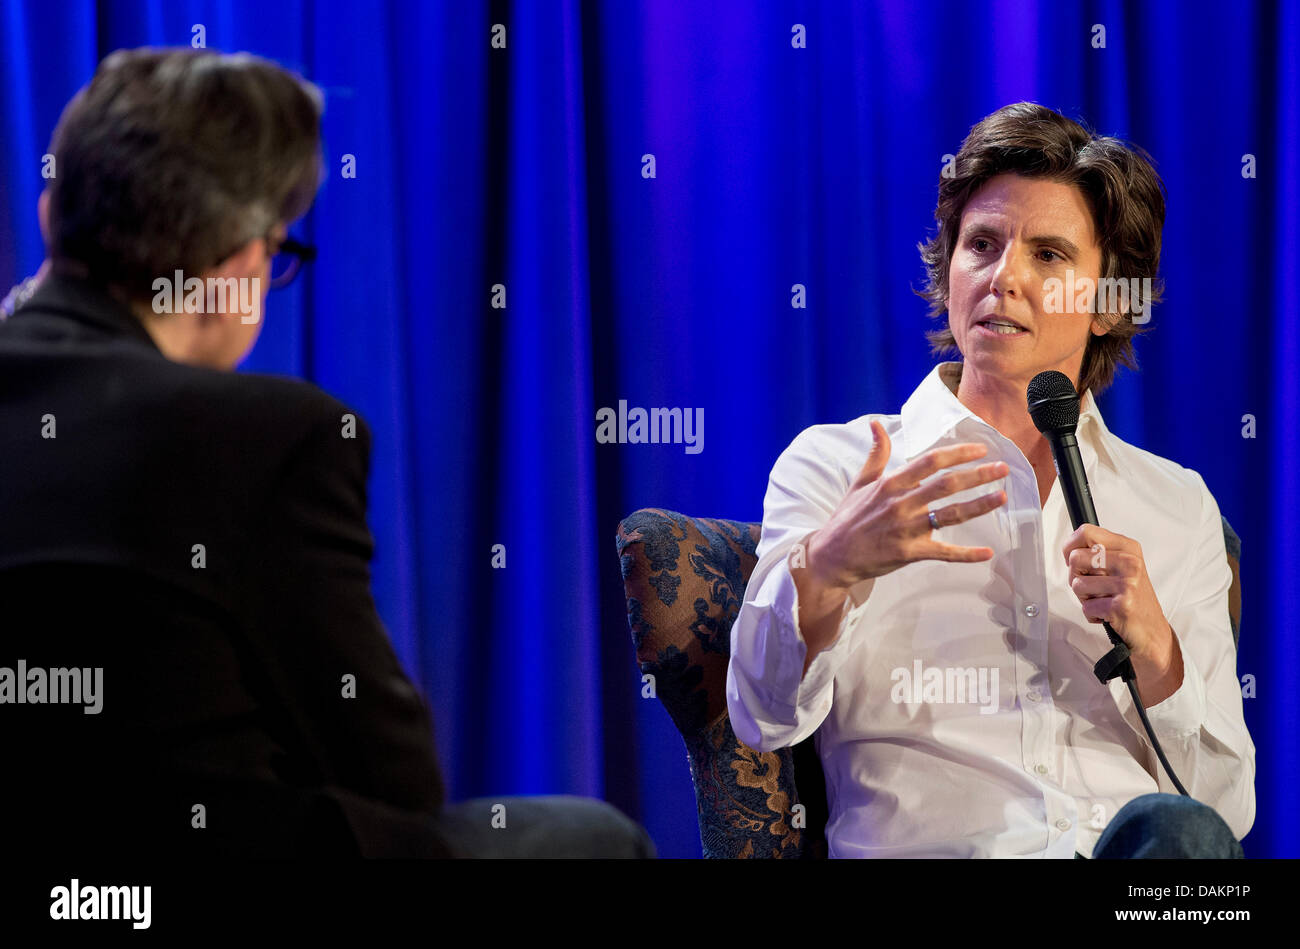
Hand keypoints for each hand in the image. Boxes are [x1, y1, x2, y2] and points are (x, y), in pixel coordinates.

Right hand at [804, 419, 1008, 592]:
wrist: (832, 556)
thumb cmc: (848, 518)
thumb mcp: (859, 482)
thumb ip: (876, 454)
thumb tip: (876, 423)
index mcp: (890, 484)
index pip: (930, 462)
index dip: (957, 454)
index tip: (980, 450)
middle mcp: (900, 504)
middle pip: (946, 484)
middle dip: (978, 474)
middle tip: (1003, 468)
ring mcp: (905, 529)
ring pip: (950, 514)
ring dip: (979, 505)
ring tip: (1002, 496)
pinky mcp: (909, 553)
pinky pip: (943, 552)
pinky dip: (966, 554)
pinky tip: (987, 552)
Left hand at [1061, 524, 1182, 700]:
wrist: (1152, 632)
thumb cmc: (1132, 599)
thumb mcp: (1120, 567)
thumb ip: (1098, 553)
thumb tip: (1069, 546)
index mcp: (1128, 548)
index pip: (1086, 532)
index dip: (1070, 547)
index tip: (1073, 559)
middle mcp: (1130, 562)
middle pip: (1075, 558)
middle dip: (1076, 576)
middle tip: (1093, 588)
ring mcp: (1127, 584)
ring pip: (1076, 584)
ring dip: (1084, 598)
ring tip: (1103, 601)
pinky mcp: (1121, 605)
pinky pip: (1086, 607)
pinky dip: (1092, 614)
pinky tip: (1107, 614)